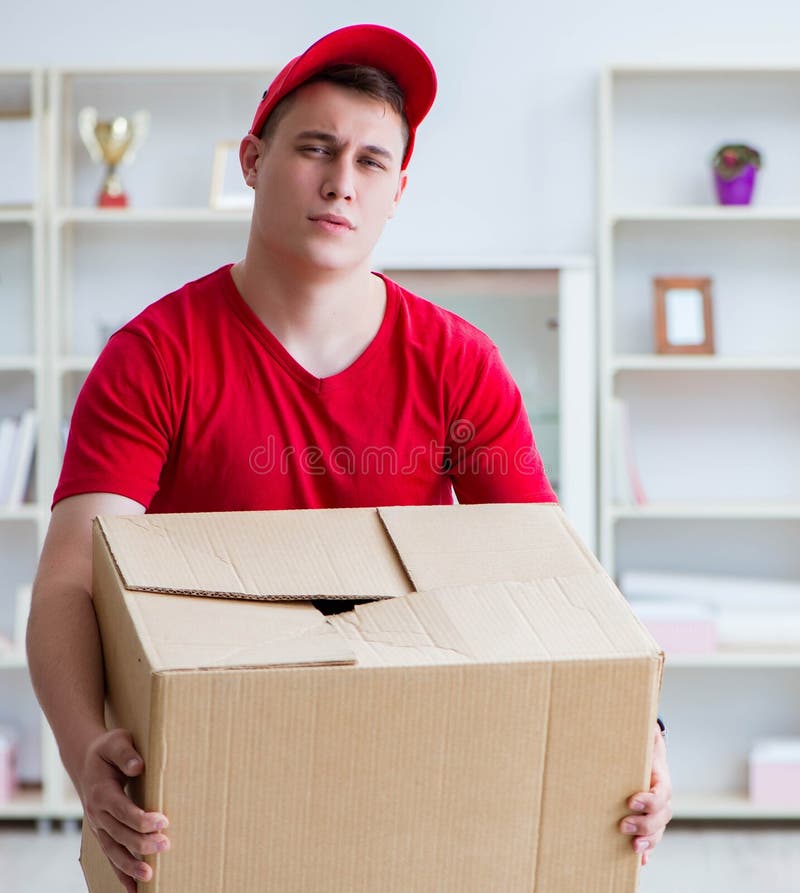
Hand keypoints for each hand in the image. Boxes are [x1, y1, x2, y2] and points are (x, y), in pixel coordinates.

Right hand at [80, 728, 169, 890]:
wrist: (85, 760)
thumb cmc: (106, 749)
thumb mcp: (115, 741)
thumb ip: (125, 753)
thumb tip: (138, 766)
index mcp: (101, 793)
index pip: (123, 811)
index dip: (142, 819)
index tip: (163, 821)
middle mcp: (97, 814)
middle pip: (120, 835)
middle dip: (142, 843)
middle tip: (166, 845)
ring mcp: (98, 827)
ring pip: (113, 851)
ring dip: (131, 865)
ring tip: (149, 876)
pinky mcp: (103, 833)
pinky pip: (111, 856)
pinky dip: (121, 874)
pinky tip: (134, 889)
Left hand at [619, 722, 671, 864]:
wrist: (646, 760)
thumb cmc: (642, 750)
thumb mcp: (644, 739)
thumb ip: (646, 731)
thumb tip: (647, 719)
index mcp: (662, 780)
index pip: (661, 794)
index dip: (649, 800)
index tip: (631, 800)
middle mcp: (664, 801)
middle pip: (660, 817)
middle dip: (644, 823)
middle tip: (623, 824)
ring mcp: (658, 815)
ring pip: (658, 831)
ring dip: (647, 841)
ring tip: (633, 847)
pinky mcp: (649, 824)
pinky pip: (652, 841)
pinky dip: (648, 851)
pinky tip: (641, 861)